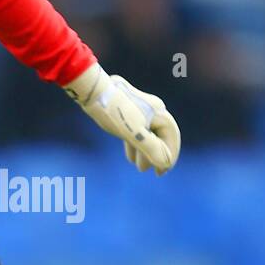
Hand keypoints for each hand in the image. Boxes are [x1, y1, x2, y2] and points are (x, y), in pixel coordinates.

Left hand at [63, 63, 180, 174]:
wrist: (93, 91)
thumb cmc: (114, 113)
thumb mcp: (134, 134)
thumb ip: (151, 149)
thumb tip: (165, 163)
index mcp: (159, 113)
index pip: (171, 137)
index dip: (170, 156)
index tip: (162, 172)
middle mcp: (153, 109)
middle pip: (161, 136)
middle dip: (157, 156)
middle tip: (154, 173)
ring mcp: (141, 109)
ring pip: (147, 134)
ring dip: (145, 152)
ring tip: (139, 168)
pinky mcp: (128, 110)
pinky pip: (137, 130)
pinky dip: (135, 144)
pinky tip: (129, 156)